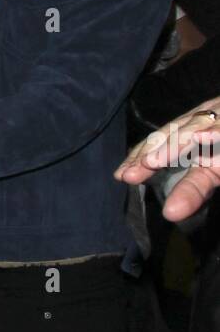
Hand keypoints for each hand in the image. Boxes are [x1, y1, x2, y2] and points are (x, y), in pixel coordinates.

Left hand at [115, 99, 219, 221]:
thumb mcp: (214, 170)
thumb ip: (194, 189)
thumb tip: (171, 212)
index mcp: (196, 128)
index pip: (162, 141)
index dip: (141, 155)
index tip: (121, 175)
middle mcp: (207, 118)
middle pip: (173, 132)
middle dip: (150, 151)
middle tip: (129, 173)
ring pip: (196, 126)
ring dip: (174, 143)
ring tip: (151, 162)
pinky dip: (212, 132)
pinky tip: (200, 139)